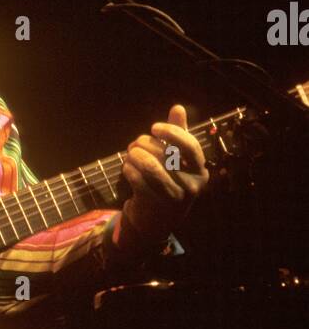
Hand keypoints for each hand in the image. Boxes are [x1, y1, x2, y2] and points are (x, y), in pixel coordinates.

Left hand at [120, 103, 209, 247]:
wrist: (156, 220)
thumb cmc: (167, 181)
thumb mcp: (176, 159)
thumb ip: (178, 134)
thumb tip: (178, 107)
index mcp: (200, 171)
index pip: (190, 146)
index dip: (171, 132)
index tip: (154, 127)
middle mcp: (191, 185)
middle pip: (164, 154)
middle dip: (144, 144)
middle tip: (134, 145)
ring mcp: (173, 197)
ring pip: (149, 165)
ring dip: (134, 155)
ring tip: (130, 154)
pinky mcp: (154, 204)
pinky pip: (136, 178)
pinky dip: (128, 169)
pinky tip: (127, 168)